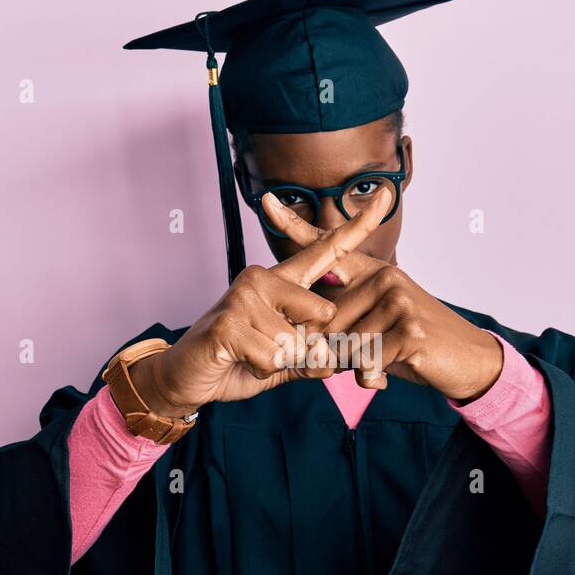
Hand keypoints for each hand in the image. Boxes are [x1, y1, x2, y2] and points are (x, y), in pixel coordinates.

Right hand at [129, 188, 393, 414]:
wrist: (188, 377)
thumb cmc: (239, 361)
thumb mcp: (287, 358)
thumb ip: (318, 354)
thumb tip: (341, 356)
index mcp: (283, 281)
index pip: (325, 251)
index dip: (357, 226)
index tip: (385, 197)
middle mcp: (263, 277)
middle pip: (324, 315)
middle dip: (306, 348)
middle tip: (269, 350)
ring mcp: (244, 295)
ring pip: (298, 342)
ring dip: (278, 361)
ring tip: (250, 354)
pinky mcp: (230, 321)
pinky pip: (272, 356)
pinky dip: (261, 369)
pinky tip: (238, 358)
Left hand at [261, 196, 504, 402]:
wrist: (466, 359)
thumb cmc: (414, 342)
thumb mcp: (378, 323)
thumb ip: (346, 317)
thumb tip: (306, 330)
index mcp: (374, 272)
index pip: (330, 249)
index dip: (296, 227)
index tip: (266, 202)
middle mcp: (385, 278)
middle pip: (327, 318)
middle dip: (332, 351)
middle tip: (360, 360)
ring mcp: (399, 301)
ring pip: (344, 344)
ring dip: (354, 367)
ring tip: (377, 366)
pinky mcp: (410, 329)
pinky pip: (366, 361)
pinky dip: (371, 377)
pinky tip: (384, 377)